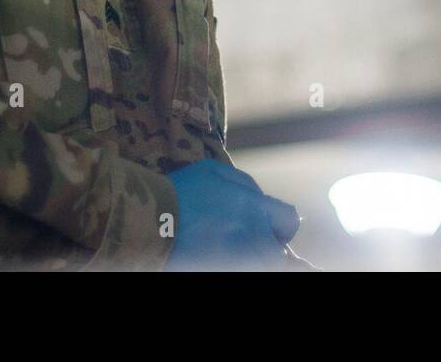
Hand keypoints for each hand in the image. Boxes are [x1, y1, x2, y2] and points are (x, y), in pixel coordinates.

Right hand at [164, 159, 300, 270]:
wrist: (150, 218)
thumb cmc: (181, 190)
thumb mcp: (214, 170)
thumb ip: (245, 183)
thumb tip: (259, 198)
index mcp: (252, 206)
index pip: (289, 222)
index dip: (281, 226)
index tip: (271, 229)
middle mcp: (251, 234)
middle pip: (277, 254)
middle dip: (269, 250)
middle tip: (252, 244)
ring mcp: (237, 256)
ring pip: (261, 266)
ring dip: (254, 260)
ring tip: (235, 251)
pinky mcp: (221, 268)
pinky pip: (240, 269)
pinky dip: (236, 265)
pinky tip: (220, 256)